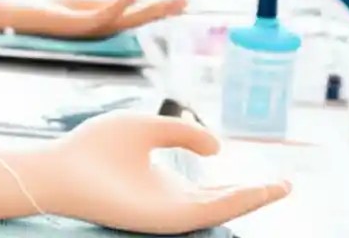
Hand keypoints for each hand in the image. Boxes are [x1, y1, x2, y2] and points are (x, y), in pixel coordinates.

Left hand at [25, 0, 187, 37]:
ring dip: (146, 9)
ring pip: (124, 19)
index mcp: (102, 13)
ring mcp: (89, 24)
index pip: (137, 10)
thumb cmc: (47, 1)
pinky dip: (116, 5)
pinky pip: (99, 14)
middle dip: (162, 9)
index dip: (159, 6)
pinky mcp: (75, 22)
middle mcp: (100, 22)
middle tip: (187, 2)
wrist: (20, 9)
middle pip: (137, 17)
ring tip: (168, 1)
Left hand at [40, 113, 289, 233]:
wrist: (62, 167)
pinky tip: (253, 192)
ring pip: (218, 210)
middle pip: (221, 203)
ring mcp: (167, 213)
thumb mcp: (148, 128)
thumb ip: (184, 132)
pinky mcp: (163, 219)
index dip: (241, 184)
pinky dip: (233, 203)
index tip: (272, 176)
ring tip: (280, 187)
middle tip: (286, 185)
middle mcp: (169, 203)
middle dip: (255, 196)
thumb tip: (218, 148)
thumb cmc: (95, 147)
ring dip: (251, 200)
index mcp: (165, 185)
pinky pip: (205, 213)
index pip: (211, 190)